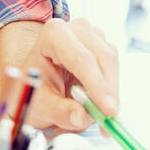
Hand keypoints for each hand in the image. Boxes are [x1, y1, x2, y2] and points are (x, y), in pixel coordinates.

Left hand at [0, 18, 119, 131]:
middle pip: (102, 58)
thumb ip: (59, 111)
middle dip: (108, 91)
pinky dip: (110, 90)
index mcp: (53, 34)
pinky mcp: (103, 46)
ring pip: (111, 64)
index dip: (97, 85)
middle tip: (108, 120)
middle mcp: (76, 29)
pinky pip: (114, 69)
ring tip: (96, 114)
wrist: (37, 79)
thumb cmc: (34, 86)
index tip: (108, 110)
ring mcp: (92, 35)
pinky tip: (99, 104)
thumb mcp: (40, 103)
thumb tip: (81, 117)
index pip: (81, 59)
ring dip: (109, 92)